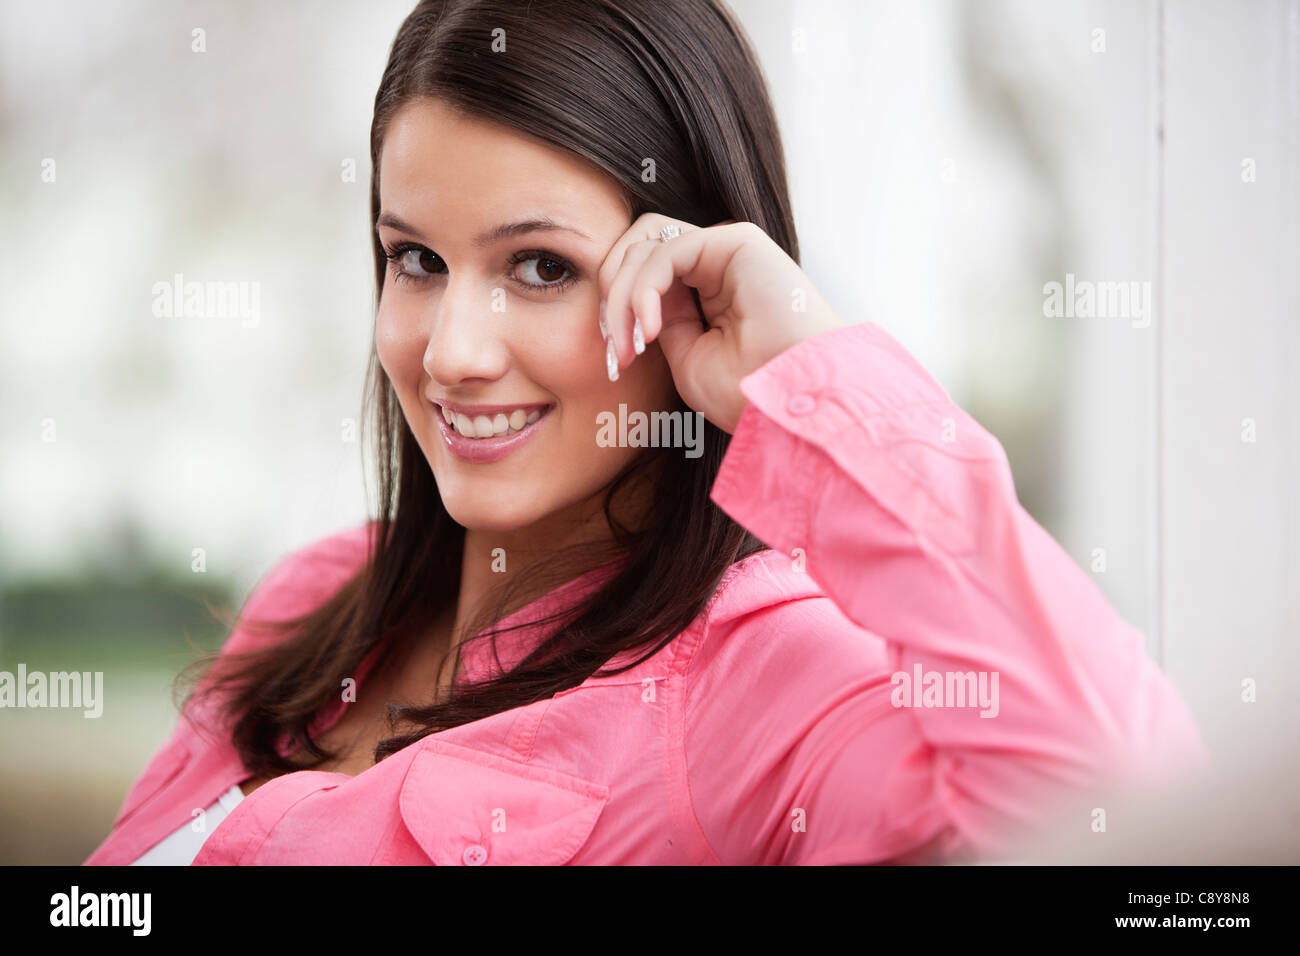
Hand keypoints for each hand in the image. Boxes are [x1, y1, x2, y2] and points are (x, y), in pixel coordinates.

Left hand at [598, 214, 846, 433]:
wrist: (788, 400)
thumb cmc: (744, 391)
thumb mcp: (685, 357)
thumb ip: (657, 318)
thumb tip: (627, 300)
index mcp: (705, 293)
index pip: (642, 275)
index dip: (617, 310)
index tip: (617, 359)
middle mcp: (716, 266)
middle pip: (637, 251)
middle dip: (613, 296)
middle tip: (616, 347)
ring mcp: (726, 251)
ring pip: (645, 246)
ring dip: (623, 296)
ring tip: (631, 344)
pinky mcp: (736, 242)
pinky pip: (666, 251)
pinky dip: (645, 290)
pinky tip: (650, 329)